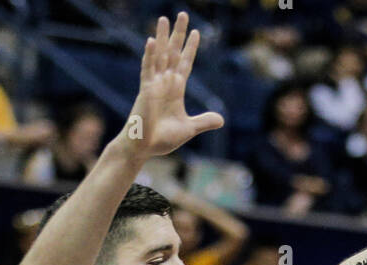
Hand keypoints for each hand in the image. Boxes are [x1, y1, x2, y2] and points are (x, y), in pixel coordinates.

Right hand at [121, 12, 222, 162]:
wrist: (145, 147)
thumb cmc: (162, 139)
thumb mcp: (189, 128)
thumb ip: (204, 122)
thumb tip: (222, 120)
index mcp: (175, 89)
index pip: (184, 63)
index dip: (190, 48)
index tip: (197, 32)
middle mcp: (165, 82)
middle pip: (172, 52)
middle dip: (178, 34)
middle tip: (183, 14)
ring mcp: (154, 84)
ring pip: (159, 55)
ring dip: (162, 37)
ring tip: (165, 18)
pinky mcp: (145, 90)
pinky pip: (147, 69)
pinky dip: (149, 56)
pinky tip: (151, 42)